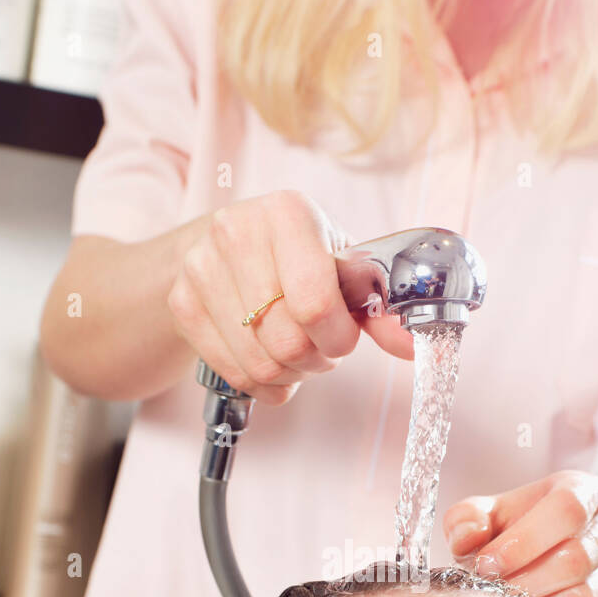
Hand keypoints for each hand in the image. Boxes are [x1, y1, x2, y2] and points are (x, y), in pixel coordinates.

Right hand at [167, 190, 413, 404]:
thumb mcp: (343, 268)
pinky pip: (235, 373)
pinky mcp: (182, 303)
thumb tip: (415, 344)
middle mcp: (236, 231)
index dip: (336, 336)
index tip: (343, 335)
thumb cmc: (298, 258)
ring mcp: (201, 268)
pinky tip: (272, 363)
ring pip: (260, 364)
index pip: (312, 302)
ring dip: (291, 373)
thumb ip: (382, 308)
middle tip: (320, 347)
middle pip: (286, 341)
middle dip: (316, 359)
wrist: (226, 248)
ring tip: (297, 351)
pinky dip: (263, 383)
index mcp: (287, 213)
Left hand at [443, 471, 597, 596]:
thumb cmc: (516, 526)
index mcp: (584, 492)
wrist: (553, 547)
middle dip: (523, 581)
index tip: (485, 563)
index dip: (525, 540)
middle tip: (488, 589)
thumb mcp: (488, 512)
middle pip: (576, 560)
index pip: (568, 510)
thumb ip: (467, 520)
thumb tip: (467, 540)